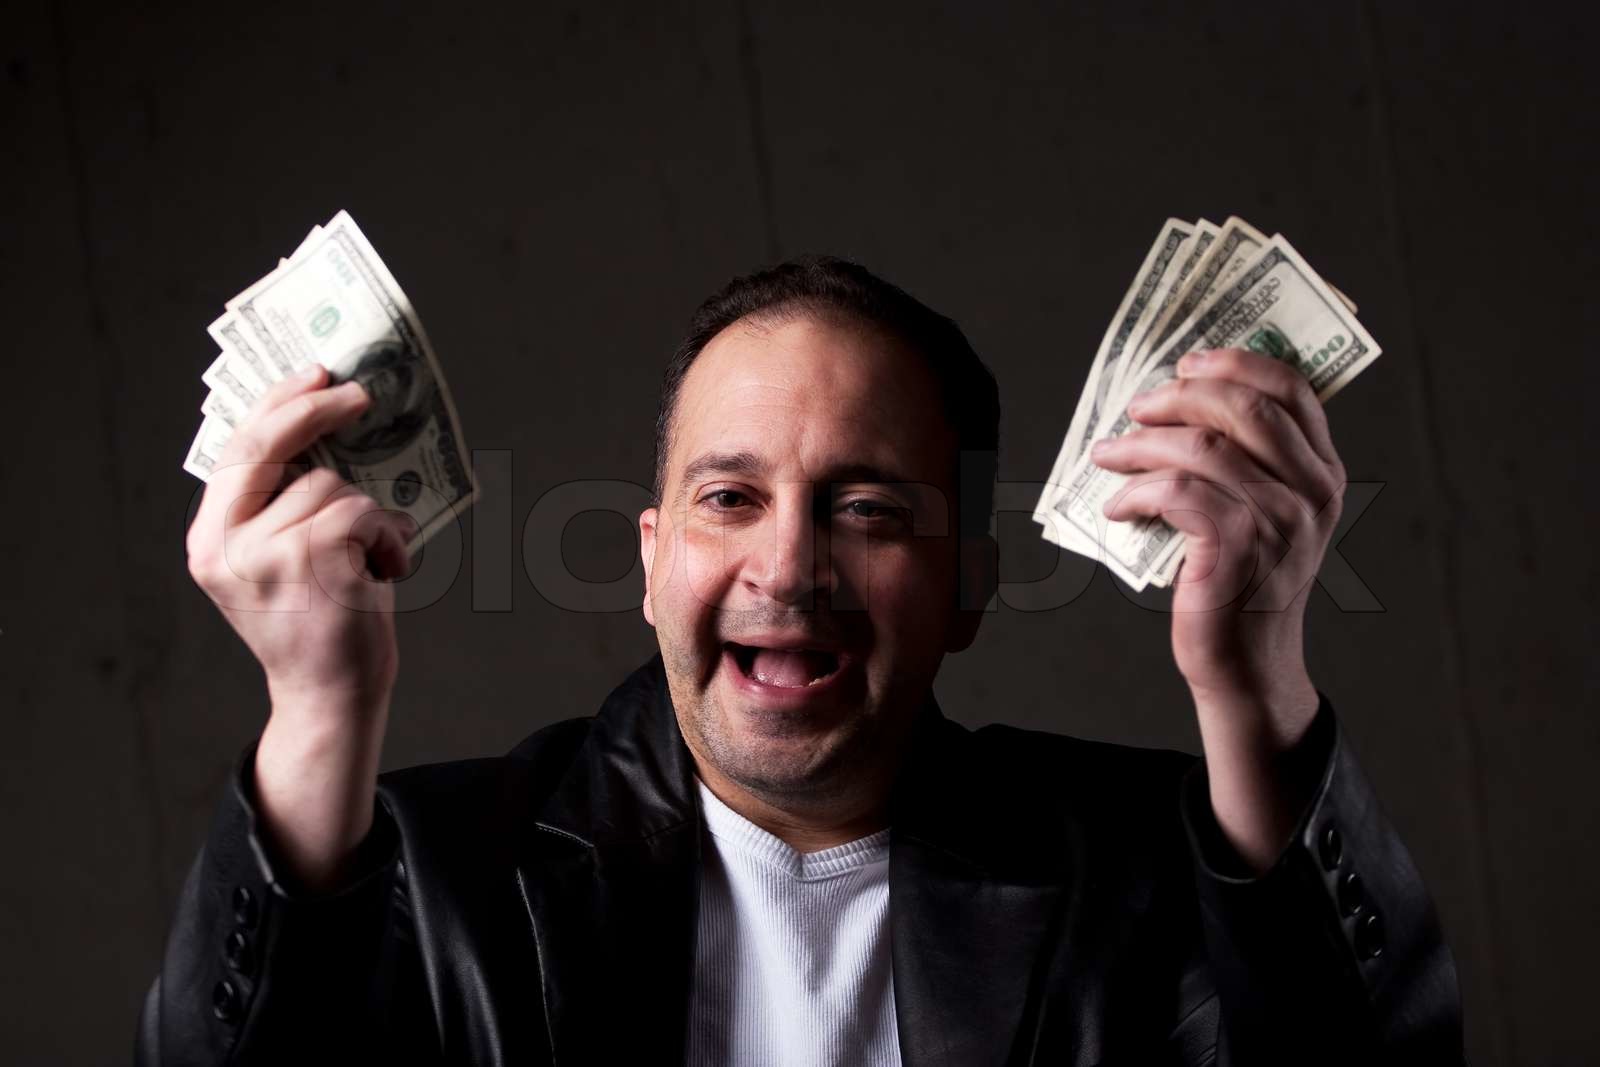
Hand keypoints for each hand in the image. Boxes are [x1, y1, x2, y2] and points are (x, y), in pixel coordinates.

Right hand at [186, 364, 413, 887]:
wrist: (330, 695)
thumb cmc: (321, 622)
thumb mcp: (283, 562)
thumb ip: (284, 506)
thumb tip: (329, 429)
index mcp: (210, 538)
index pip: (235, 449)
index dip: (276, 403)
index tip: (314, 374)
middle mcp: (223, 545)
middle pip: (268, 444)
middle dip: (317, 408)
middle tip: (360, 395)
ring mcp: (262, 553)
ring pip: (332, 485)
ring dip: (370, 515)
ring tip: (374, 558)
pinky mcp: (309, 561)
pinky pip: (361, 512)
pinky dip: (387, 536)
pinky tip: (387, 569)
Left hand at [1090, 348, 1345, 866]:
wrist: (1246, 666)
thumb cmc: (1242, 585)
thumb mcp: (1263, 517)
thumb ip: (1247, 464)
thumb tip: (1178, 405)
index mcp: (1323, 473)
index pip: (1292, 390)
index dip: (1236, 363)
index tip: (1188, 362)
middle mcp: (1311, 490)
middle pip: (1243, 406)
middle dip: (1179, 395)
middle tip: (1137, 407)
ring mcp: (1279, 519)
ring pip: (1200, 446)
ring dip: (1140, 443)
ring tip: (1108, 455)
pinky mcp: (1237, 547)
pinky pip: (1175, 491)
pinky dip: (1135, 490)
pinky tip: (1117, 505)